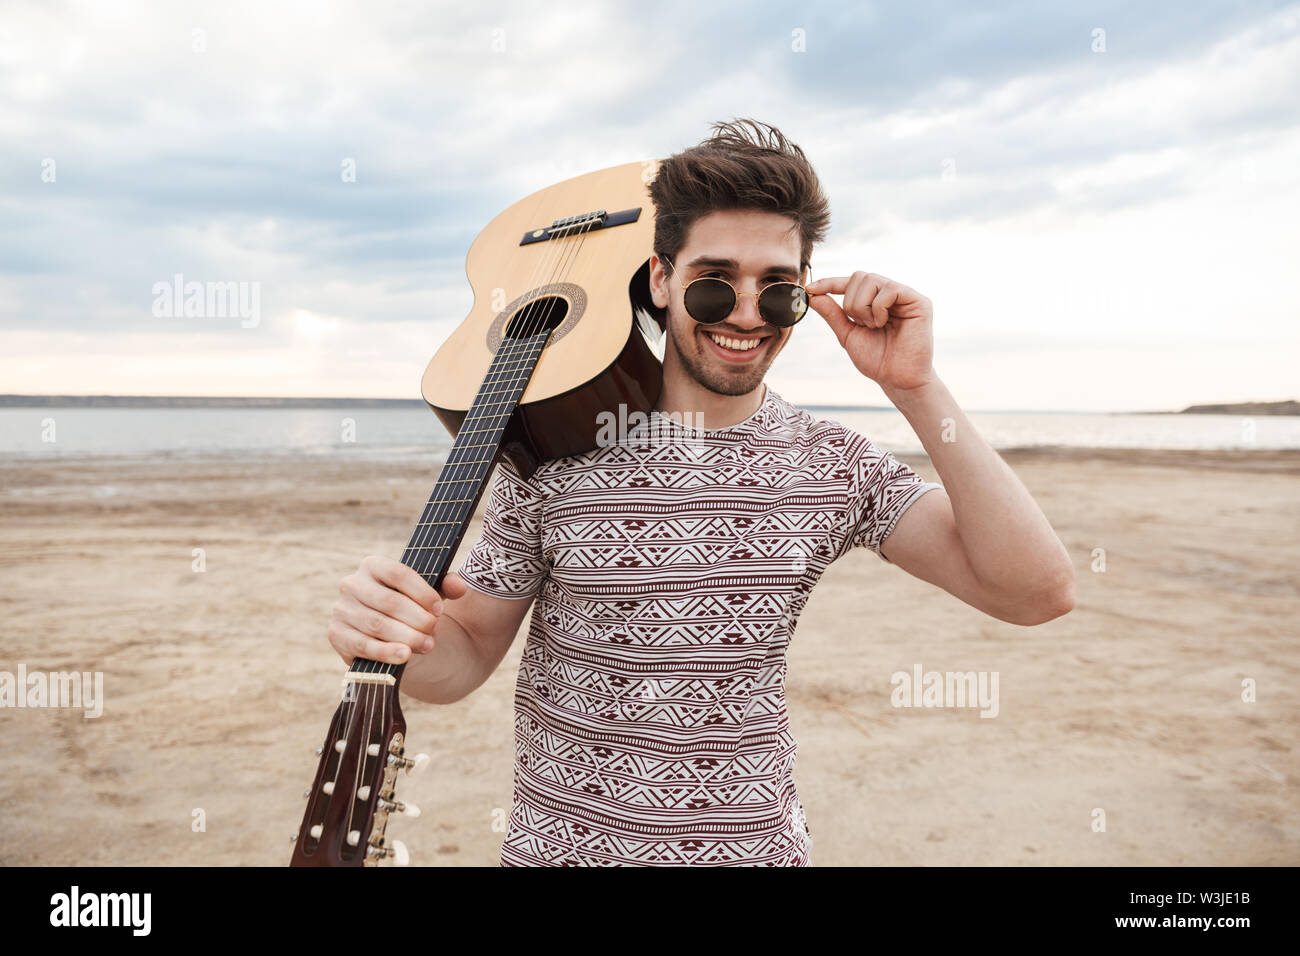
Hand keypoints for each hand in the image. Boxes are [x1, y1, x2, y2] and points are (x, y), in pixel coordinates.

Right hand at [328, 555, 467, 664]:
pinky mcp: (336, 634)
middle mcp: (352, 584)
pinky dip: (385, 652)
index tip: (440, 609)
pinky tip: (404, 656)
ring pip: (377, 624)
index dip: (422, 593)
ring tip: (428, 645)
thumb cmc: (409, 606)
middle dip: (417, 619)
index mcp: (373, 565)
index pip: (398, 574)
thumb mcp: (428, 593)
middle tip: (435, 631)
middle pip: (389, 601)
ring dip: (406, 637)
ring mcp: (342, 609)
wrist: (387, 633)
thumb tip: (459, 586)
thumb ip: (446, 586)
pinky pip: (362, 645)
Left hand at [805, 271, 934, 391]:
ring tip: (874, 326)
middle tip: (861, 324)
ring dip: (863, 307)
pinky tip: (884, 323)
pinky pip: (889, 289)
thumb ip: (833, 314)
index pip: (850, 282)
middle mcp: (890, 294)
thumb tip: (813, 295)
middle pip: (859, 276)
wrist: (897, 379)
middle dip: (851, 303)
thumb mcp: (848, 335)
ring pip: (871, 280)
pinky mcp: (919, 301)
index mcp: (875, 300)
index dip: (830, 283)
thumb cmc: (877, 360)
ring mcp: (905, 295)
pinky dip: (879, 308)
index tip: (809, 289)